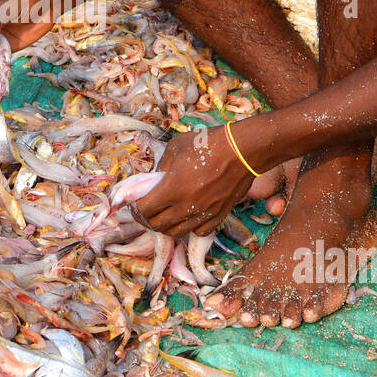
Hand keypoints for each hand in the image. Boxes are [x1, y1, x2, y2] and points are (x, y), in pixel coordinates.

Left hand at [132, 124, 259, 237]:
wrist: (241, 151)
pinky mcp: (218, 216)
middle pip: (157, 225)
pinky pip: (199, 232)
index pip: (144, 210)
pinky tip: (189, 217)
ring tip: (166, 215)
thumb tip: (156, 178)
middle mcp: (185, 206)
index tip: (135, 204)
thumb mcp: (175, 148)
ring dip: (167, 226)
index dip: (136, 208)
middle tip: (146, 211)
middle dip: (147, 220)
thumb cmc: (207, 144)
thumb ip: (162, 166)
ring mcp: (203, 214)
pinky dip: (190, 228)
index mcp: (171, 189)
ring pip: (177, 232)